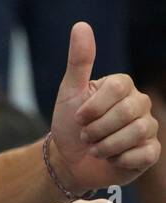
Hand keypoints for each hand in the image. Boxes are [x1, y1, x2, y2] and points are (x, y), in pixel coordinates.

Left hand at [49, 22, 159, 190]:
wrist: (68, 160)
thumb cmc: (69, 125)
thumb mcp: (69, 92)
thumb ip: (79, 61)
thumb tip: (81, 26)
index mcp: (123, 87)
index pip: (118, 88)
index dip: (93, 108)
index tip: (78, 118)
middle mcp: (139, 104)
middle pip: (127, 112)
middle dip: (97, 129)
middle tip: (86, 136)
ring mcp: (147, 128)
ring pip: (137, 133)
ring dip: (106, 146)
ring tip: (96, 148)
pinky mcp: (148, 152)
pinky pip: (143, 154)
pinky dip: (120, 160)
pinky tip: (111, 159)